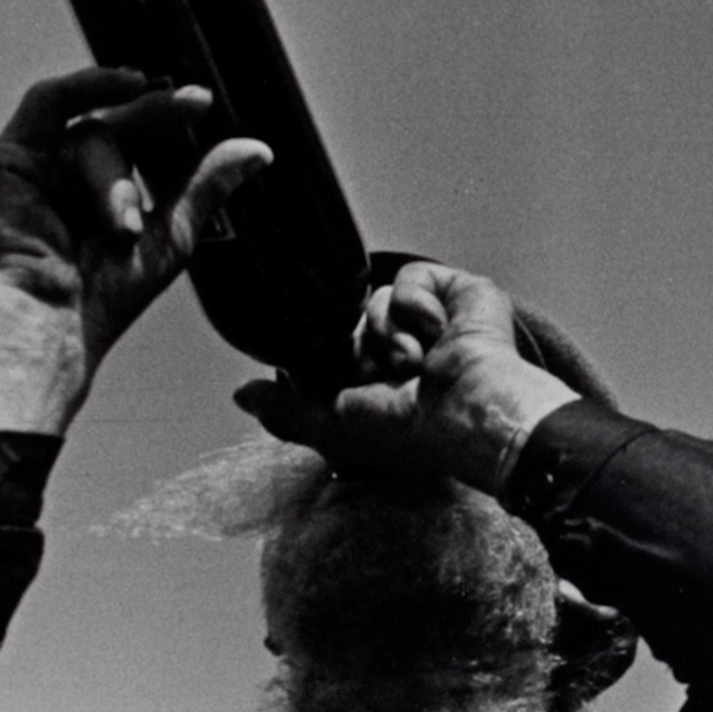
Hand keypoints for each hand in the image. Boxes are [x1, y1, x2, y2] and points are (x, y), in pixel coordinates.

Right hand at [0, 68, 269, 432]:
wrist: (53, 317)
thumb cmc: (107, 296)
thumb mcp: (174, 232)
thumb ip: (206, 184)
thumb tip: (257, 150)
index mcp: (106, 200)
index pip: (143, 144)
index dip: (170, 120)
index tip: (203, 102)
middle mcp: (71, 182)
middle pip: (121, 128)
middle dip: (156, 120)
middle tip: (193, 105)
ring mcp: (39, 168)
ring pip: (92, 133)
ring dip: (114, 177)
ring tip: (122, 228)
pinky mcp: (9, 161)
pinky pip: (47, 103)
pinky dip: (84, 86)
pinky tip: (125, 82)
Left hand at [234, 261, 580, 494]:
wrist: (470, 413)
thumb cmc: (414, 434)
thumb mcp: (331, 428)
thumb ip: (284, 410)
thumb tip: (242, 395)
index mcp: (376, 382)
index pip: (333, 349)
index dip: (330, 359)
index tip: (345, 380)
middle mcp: (403, 348)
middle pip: (350, 321)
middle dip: (360, 348)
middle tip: (387, 376)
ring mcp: (430, 320)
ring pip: (376, 299)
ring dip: (390, 334)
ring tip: (418, 364)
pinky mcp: (456, 292)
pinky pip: (410, 278)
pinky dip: (419, 307)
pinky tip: (439, 335)